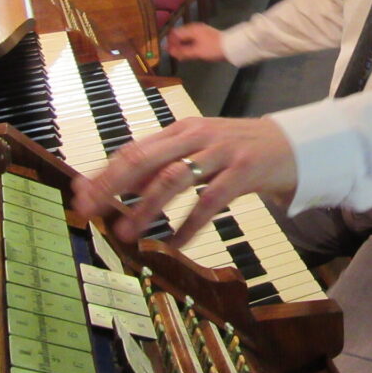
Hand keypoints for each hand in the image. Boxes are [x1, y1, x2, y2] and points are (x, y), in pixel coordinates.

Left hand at [70, 116, 296, 247]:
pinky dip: (190, 224)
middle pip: (146, 159)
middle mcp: (198, 136)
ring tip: (127, 232)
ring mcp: (221, 152)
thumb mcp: (199, 148)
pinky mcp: (243, 171)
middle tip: (90, 210)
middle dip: (113, 186)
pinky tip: (175, 243)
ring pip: (175, 179)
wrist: (291, 145)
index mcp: (182, 129)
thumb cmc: (238, 149)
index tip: (80, 195)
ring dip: (146, 208)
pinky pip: (211, 200)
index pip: (134, 149)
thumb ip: (164, 163)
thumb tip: (121, 184)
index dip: (105, 173)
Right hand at [166, 22, 225, 61]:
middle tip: (176, 55)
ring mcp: (200, 31)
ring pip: (186, 38)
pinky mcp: (205, 36)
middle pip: (180, 35)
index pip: (174, 33)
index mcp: (191, 29)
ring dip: (183, 46)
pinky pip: (193, 39)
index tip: (170, 52)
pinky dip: (190, 46)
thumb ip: (182, 52)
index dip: (170, 42)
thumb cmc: (213, 48)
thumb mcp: (196, 52)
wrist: (232, 46)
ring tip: (183, 56)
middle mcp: (195, 28)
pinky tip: (191, 53)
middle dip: (176, 45)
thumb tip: (170, 52)